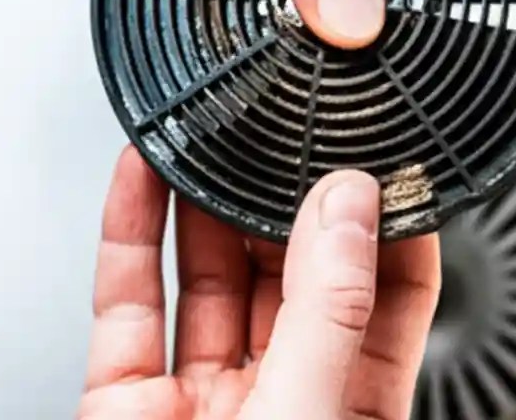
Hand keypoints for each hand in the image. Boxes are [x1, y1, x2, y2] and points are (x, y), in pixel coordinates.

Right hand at [82, 146, 439, 418]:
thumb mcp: (309, 412)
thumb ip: (326, 311)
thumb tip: (348, 207)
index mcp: (354, 409)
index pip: (390, 294)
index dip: (387, 219)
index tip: (379, 155)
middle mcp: (283, 397)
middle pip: (293, 271)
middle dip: (286, 192)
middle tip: (287, 124)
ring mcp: (203, 398)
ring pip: (208, 274)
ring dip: (207, 197)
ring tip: (217, 129)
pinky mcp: (125, 401)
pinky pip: (128, 300)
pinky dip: (130, 230)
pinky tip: (143, 172)